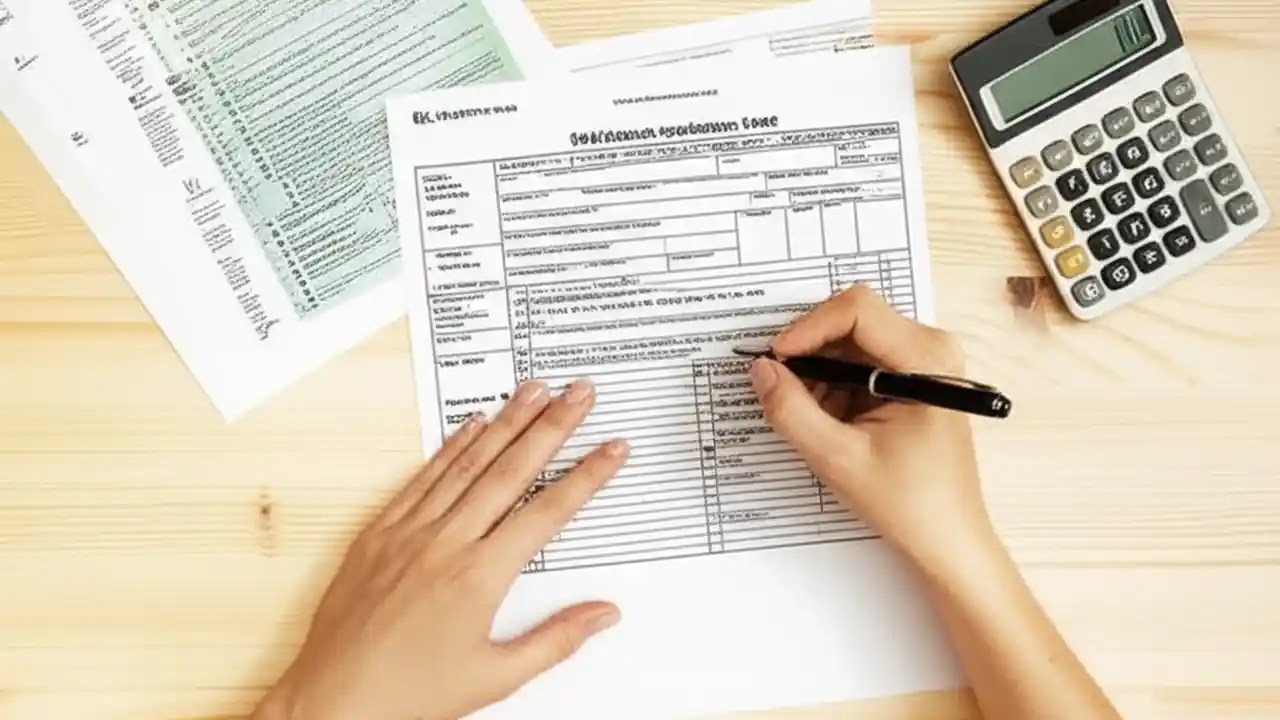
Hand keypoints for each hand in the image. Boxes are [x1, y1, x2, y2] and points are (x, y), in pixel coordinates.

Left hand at [252, 379, 627, 719]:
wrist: (334, 703)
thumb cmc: (408, 696)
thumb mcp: (496, 676)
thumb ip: (556, 639)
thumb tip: (602, 614)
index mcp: (479, 577)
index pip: (548, 512)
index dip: (587, 476)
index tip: (611, 449)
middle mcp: (445, 544)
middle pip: (512, 470)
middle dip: (553, 426)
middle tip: (579, 394)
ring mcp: (409, 533)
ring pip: (468, 463)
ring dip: (506, 422)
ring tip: (534, 391)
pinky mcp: (378, 534)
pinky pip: (422, 478)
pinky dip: (451, 447)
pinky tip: (472, 425)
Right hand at [748, 286, 991, 571]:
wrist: (949, 538)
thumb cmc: (910, 503)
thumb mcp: (838, 458)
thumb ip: (792, 411)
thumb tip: (761, 370)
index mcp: (927, 360)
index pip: (857, 309)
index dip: (808, 327)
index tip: (776, 358)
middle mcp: (931, 350)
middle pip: (852, 321)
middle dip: (810, 352)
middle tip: (783, 390)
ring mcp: (923, 363)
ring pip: (851, 342)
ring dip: (820, 372)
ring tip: (811, 418)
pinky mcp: (911, 379)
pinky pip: (860, 362)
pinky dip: (833, 385)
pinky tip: (830, 423)